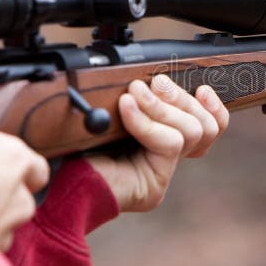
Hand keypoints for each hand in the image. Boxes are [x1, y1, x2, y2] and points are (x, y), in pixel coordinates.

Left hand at [87, 75, 228, 211]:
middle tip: (153, 83)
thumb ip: (143, 98)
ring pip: (191, 132)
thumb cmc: (75, 140)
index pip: (210, 128)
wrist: (52, 174)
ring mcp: (161, 175)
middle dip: (181, 98)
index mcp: (163, 142)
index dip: (213, 107)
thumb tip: (159, 79)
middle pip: (205, 126)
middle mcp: (167, 161)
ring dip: (162, 107)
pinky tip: (125, 108)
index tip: (202, 86)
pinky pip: (169, 144)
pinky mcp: (153, 186)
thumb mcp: (118, 109)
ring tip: (134, 94)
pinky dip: (146, 121)